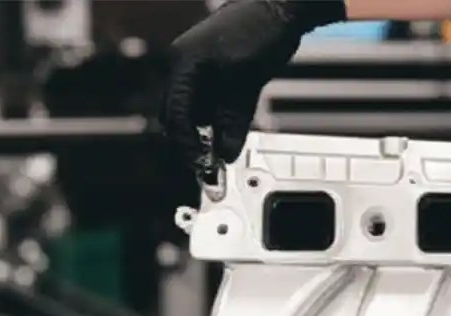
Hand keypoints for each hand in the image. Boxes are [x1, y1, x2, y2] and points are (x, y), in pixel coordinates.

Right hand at [160, 0, 345, 168]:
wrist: (275, 7)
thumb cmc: (260, 33)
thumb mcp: (247, 85)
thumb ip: (233, 120)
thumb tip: (225, 153)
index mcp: (184, 64)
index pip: (177, 115)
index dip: (186, 144)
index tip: (198, 164)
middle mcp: (181, 63)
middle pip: (174, 114)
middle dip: (189, 140)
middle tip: (207, 163)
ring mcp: (191, 64)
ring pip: (189, 109)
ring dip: (202, 129)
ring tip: (221, 147)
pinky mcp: (206, 68)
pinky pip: (201, 99)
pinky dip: (211, 116)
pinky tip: (226, 128)